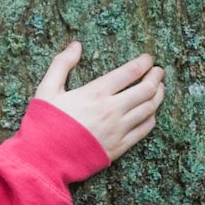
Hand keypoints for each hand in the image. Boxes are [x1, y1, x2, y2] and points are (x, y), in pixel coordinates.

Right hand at [33, 41, 165, 162]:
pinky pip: (143, 130)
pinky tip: (151, 113)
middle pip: (145, 89)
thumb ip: (61, 64)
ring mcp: (118, 129)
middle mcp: (112, 110)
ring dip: (158, 96)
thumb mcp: (46, 89)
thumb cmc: (45, 123)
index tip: (149, 58)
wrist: (45, 159)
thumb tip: (75, 45)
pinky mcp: (119, 147)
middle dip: (156, 77)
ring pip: (149, 109)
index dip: (144, 63)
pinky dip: (151, 118)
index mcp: (96, 92)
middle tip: (159, 71)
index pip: (130, 72)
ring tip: (160, 88)